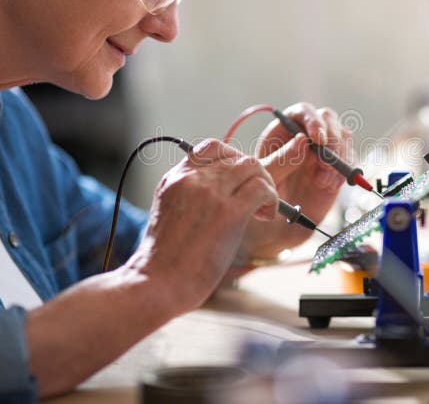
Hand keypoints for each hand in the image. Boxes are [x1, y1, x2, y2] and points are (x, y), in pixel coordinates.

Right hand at [127, 139, 278, 313]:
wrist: (157, 282)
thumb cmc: (164, 258)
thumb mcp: (167, 212)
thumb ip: (189, 194)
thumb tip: (221, 191)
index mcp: (176, 177)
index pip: (212, 147)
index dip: (233, 160)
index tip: (239, 181)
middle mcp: (193, 178)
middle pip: (237, 156)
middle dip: (253, 174)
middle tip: (256, 198)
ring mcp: (210, 193)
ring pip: (253, 166)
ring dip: (265, 184)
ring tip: (262, 208)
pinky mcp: (228, 213)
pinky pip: (262, 189)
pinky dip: (272, 200)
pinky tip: (265, 216)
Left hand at [237, 103, 353, 259]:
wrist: (277, 223)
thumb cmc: (266, 194)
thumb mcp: (267, 176)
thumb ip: (281, 158)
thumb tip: (303, 140)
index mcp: (285, 128)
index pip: (303, 112)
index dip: (313, 121)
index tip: (317, 139)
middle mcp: (307, 133)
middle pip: (328, 119)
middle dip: (331, 139)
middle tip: (325, 164)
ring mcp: (324, 148)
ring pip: (343, 137)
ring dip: (338, 158)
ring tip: (321, 181)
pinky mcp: (338, 165)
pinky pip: (350, 160)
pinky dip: (343, 173)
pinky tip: (327, 186)